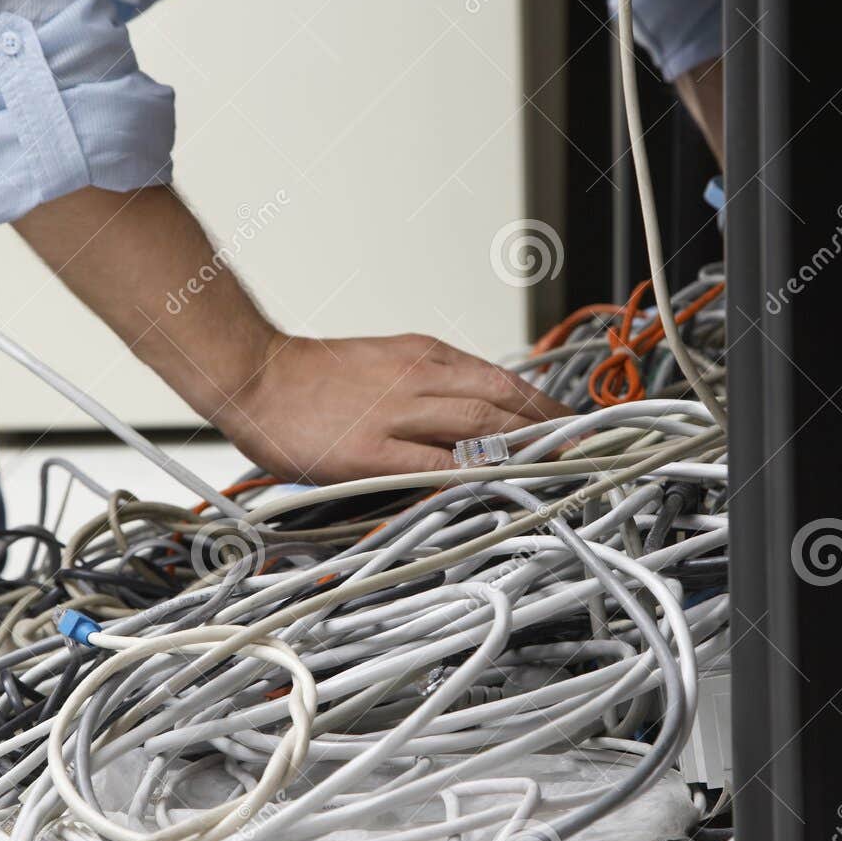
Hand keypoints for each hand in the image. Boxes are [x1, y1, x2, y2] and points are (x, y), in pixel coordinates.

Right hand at [215, 332, 571, 483]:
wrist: (255, 377)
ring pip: (482, 425)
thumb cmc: (312, 379)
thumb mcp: (383, 368)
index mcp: (424, 355)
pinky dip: (476, 472)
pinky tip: (502, 485)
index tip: (573, 428)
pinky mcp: (373, 450)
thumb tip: (470, 424)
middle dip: (552, 429)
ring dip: (527, 448)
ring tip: (561, 471)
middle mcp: (420, 377)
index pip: (503, 379)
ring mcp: (398, 413)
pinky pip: (437, 462)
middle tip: (586, 453)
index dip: (545, 406)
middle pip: (504, 400)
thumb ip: (427, 390)